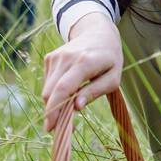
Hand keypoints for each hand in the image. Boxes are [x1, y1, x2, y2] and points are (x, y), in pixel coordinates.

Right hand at [41, 11, 122, 132]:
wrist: (97, 32)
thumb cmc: (110, 59)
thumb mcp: (113, 77)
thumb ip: (95, 92)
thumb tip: (77, 107)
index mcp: (84, 62)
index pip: (63, 89)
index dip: (54, 110)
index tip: (51, 128)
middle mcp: (66, 58)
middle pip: (50, 92)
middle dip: (53, 113)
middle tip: (64, 126)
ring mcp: (55, 57)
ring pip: (47, 89)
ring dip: (55, 103)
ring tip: (72, 104)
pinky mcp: (50, 58)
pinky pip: (48, 82)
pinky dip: (55, 91)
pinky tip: (70, 87)